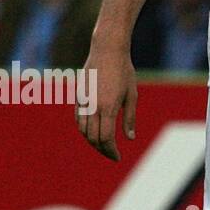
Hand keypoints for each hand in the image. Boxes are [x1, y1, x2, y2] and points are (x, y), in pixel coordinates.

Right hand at [76, 39, 136, 160]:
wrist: (107, 51)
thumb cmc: (124, 71)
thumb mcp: (132, 95)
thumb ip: (129, 118)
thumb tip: (130, 139)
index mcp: (107, 108)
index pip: (106, 139)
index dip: (111, 151)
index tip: (118, 158)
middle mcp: (92, 107)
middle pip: (93, 138)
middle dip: (103, 150)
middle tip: (113, 154)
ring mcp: (83, 102)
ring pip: (83, 131)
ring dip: (93, 141)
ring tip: (105, 146)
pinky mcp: (78, 97)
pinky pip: (78, 119)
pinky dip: (85, 130)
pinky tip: (94, 132)